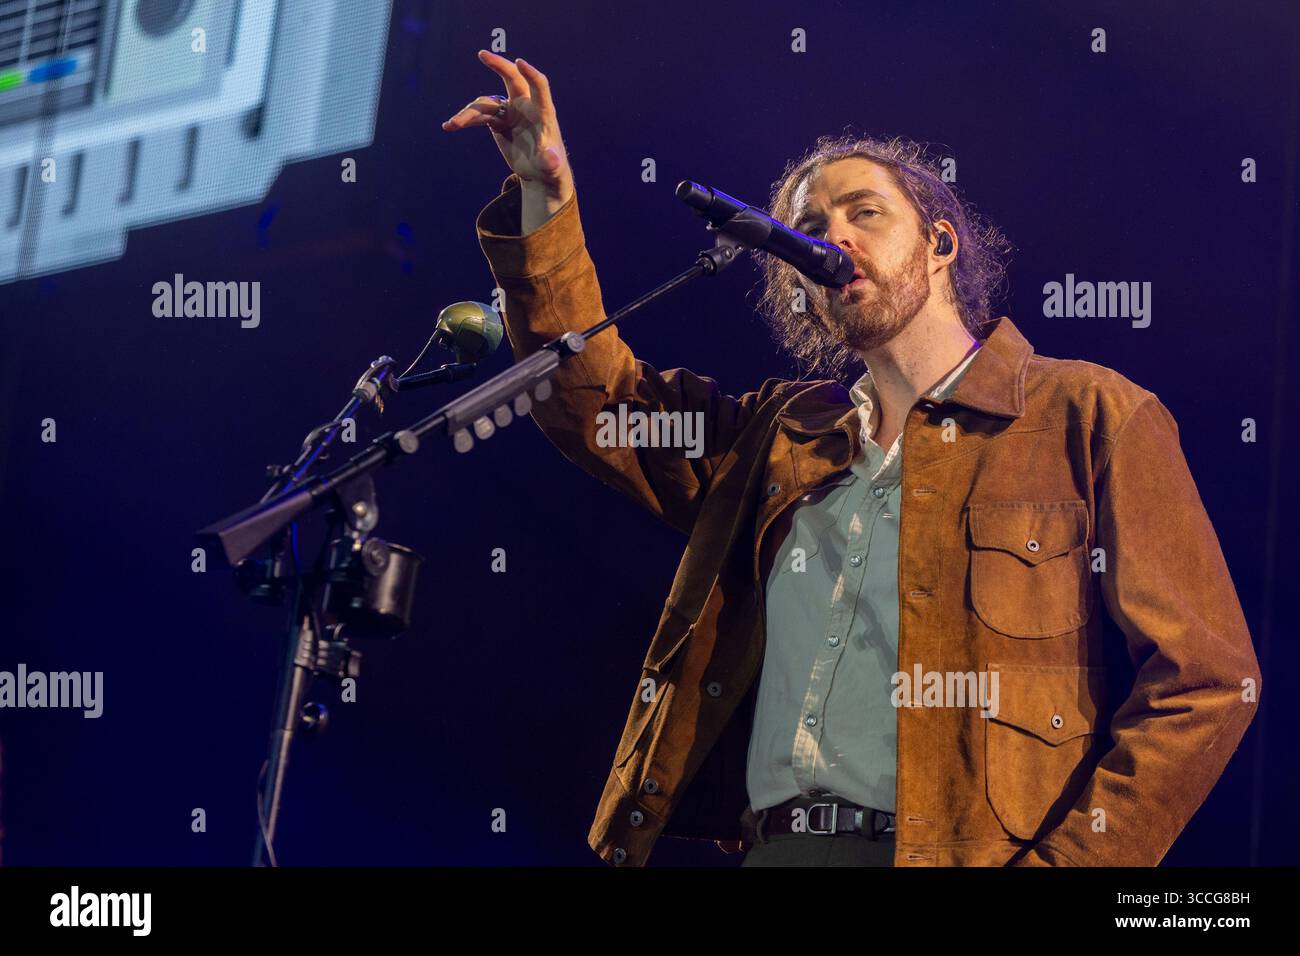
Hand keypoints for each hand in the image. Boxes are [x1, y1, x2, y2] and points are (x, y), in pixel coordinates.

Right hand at [441, 51, 573, 202]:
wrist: (539, 173)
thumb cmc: (551, 168)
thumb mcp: (553, 168)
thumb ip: (551, 162)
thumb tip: (550, 160)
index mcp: (543, 112)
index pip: (539, 86)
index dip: (531, 74)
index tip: (520, 62)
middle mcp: (525, 107)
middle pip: (512, 78)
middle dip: (498, 65)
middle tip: (482, 54)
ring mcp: (510, 112)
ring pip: (487, 104)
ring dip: (469, 113)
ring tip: (453, 124)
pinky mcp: (498, 122)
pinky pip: (479, 116)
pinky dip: (464, 120)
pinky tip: (449, 126)